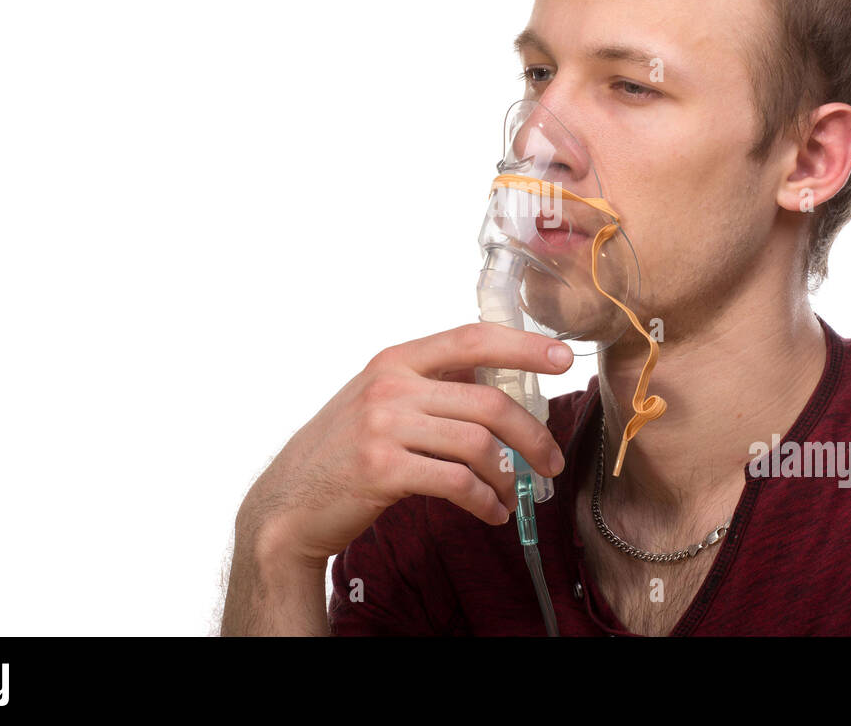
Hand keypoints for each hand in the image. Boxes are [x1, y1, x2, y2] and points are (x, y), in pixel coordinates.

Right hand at [237, 322, 573, 572]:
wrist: (288, 501)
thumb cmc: (341, 450)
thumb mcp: (379, 399)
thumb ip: (430, 385)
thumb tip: (495, 382)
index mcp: (397, 360)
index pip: (472, 339)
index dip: (523, 347)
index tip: (562, 359)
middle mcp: (391, 385)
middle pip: (489, 402)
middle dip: (533, 435)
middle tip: (551, 461)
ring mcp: (384, 426)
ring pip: (479, 445)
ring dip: (509, 477)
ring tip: (513, 496)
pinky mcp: (383, 470)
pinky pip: (457, 482)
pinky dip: (484, 501)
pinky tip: (490, 512)